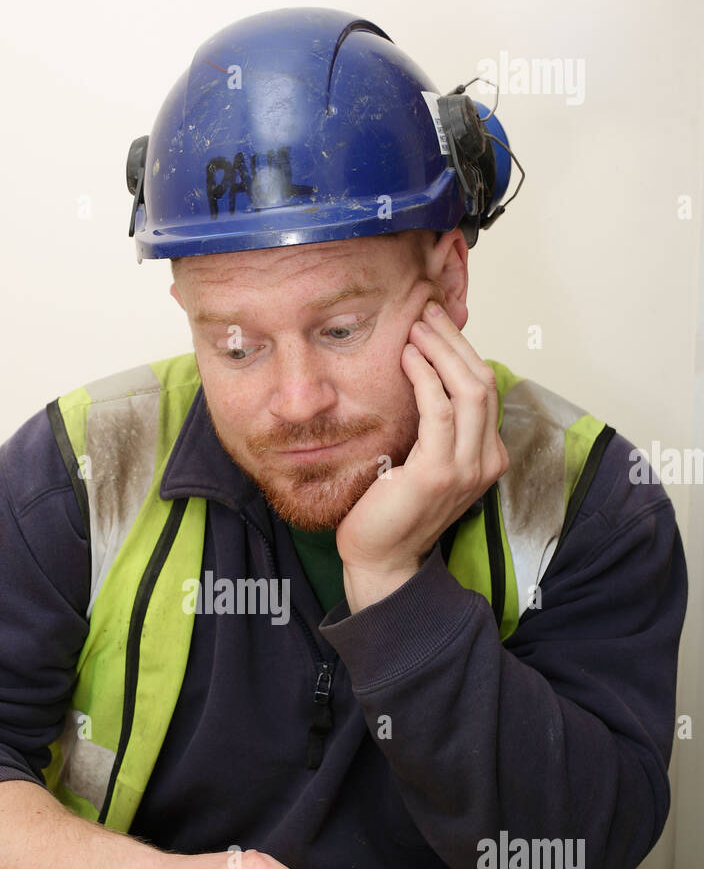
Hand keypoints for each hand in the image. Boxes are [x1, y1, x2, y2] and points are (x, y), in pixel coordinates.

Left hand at [336, 299, 508, 611]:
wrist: (381, 557)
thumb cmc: (393, 508)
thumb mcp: (423, 458)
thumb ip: (435, 424)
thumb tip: (425, 373)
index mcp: (488, 456)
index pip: (486, 388)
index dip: (463, 349)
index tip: (437, 322)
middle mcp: (486, 461)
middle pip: (483, 381)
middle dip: (455, 340)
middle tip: (426, 311)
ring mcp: (467, 469)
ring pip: (469, 390)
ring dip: (441, 350)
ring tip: (416, 326)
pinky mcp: (438, 473)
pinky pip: (440, 411)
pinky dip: (425, 377)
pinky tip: (407, 358)